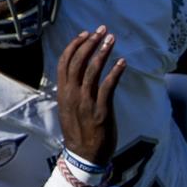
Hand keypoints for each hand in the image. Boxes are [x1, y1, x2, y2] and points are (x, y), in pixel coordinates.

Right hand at [56, 26, 123, 164]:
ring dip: (102, 52)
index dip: (75, 45)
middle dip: (90, 43)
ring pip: (92, 71)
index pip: (65, 62)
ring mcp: (86, 102)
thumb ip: (72, 91)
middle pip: (78, 62)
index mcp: (63, 93)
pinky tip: (123, 62)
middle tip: (101, 30)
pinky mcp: (101, 111)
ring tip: (111, 39)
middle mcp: (72, 95)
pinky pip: (108, 87)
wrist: (84, 155)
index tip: (86, 34)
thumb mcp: (68, 108)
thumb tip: (78, 76)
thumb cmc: (79, 131)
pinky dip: (115, 72)